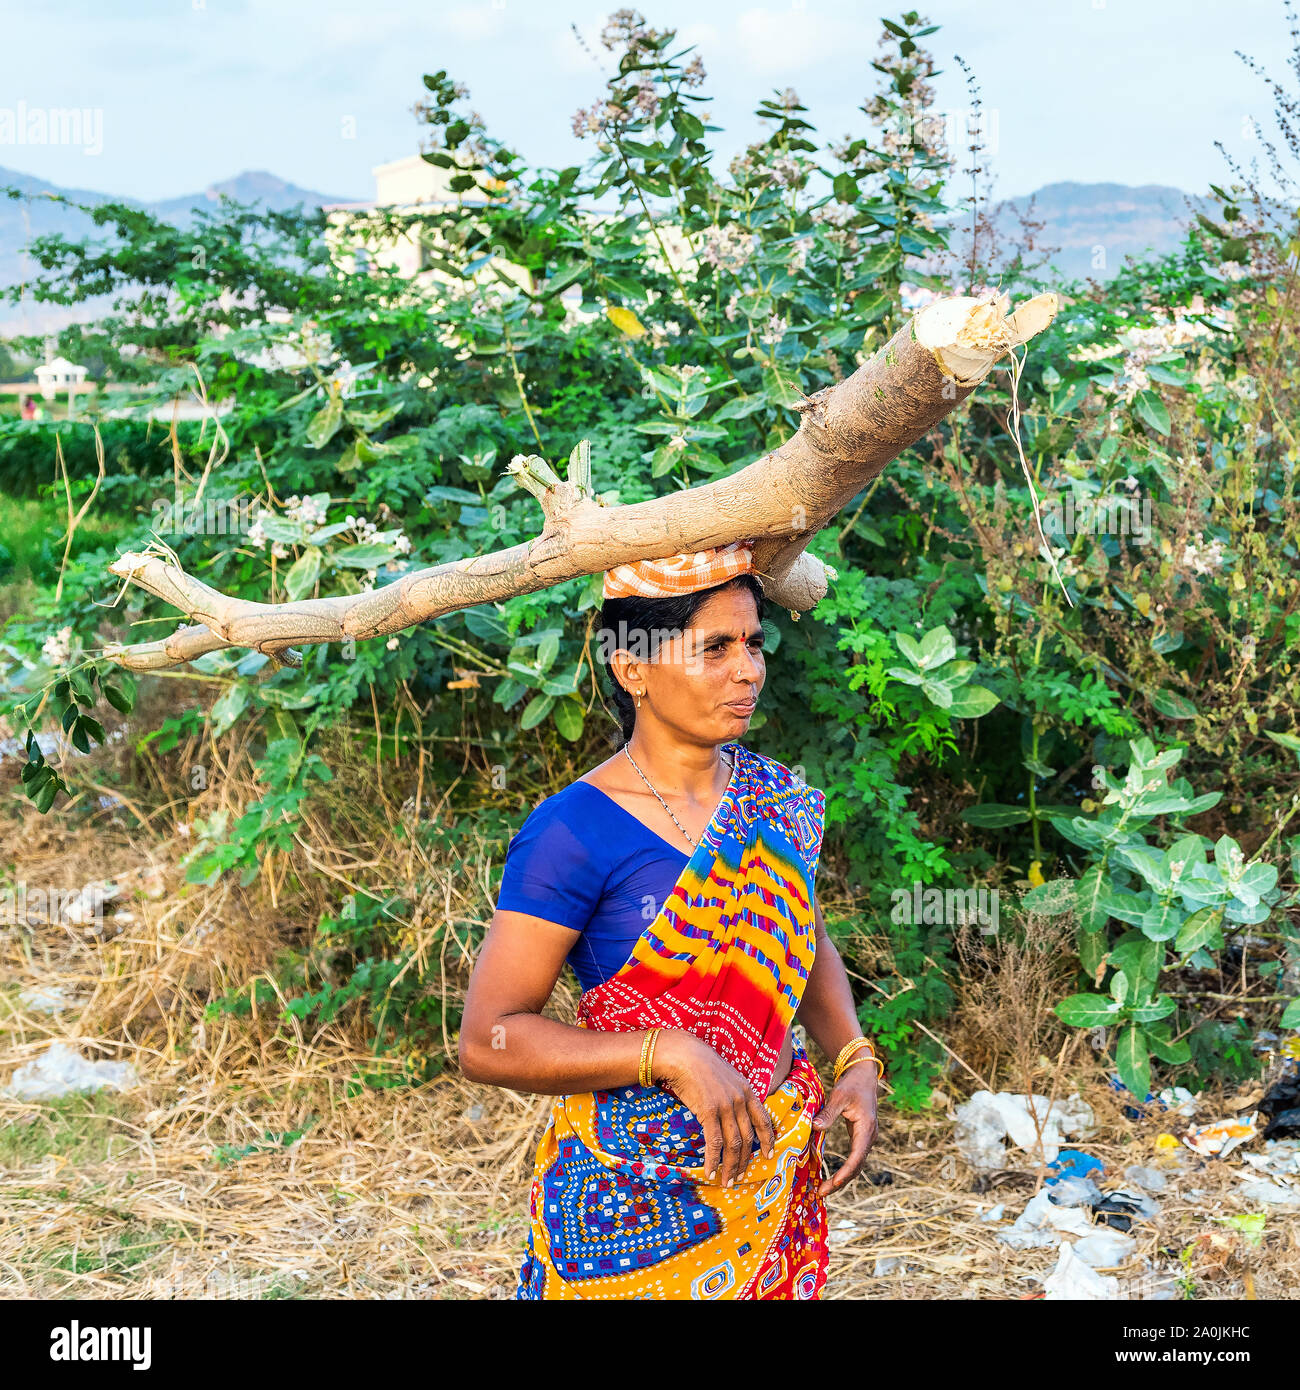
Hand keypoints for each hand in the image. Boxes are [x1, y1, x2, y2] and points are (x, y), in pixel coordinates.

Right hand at [653, 1029, 774, 1187]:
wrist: (684, 1055)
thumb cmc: (702, 1065)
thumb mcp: (726, 1077)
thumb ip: (734, 1094)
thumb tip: (734, 1115)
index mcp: (747, 1091)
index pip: (764, 1120)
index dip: (768, 1140)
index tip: (769, 1155)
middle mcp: (740, 1100)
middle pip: (747, 1139)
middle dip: (744, 1162)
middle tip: (739, 1177)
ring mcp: (726, 1106)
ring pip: (733, 1145)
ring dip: (730, 1167)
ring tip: (726, 1181)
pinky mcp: (709, 1112)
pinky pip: (714, 1143)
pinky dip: (713, 1160)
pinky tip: (710, 1171)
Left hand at [811, 1061, 877, 1197]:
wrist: (863, 1075)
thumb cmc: (851, 1084)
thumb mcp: (838, 1096)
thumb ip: (828, 1113)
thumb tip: (814, 1127)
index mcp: (866, 1129)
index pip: (856, 1158)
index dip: (844, 1173)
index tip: (831, 1184)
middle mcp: (869, 1137)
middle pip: (856, 1167)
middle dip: (840, 1182)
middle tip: (821, 1193)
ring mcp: (866, 1138)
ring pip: (856, 1165)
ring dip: (842, 1178)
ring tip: (823, 1189)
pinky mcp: (861, 1137)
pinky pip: (854, 1158)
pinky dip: (844, 1170)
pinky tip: (832, 1176)